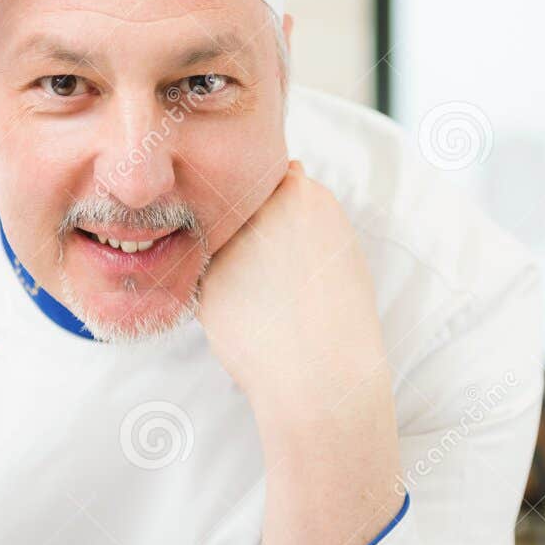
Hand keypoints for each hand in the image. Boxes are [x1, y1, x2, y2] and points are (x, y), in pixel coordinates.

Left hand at [196, 160, 389, 417]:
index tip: (291, 248)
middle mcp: (261, 206)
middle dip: (253, 234)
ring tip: (268, 301)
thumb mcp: (339, 244)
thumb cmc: (340, 316)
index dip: (280, 218)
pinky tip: (251, 317)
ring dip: (234, 261)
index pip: (274, 183)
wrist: (321, 373)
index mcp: (303, 191)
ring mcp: (229, 238)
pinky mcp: (204, 274)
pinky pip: (208, 275)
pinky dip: (222, 293)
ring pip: (223, 242)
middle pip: (244, 208)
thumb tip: (289, 171)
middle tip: (277, 279)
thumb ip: (307, 206)